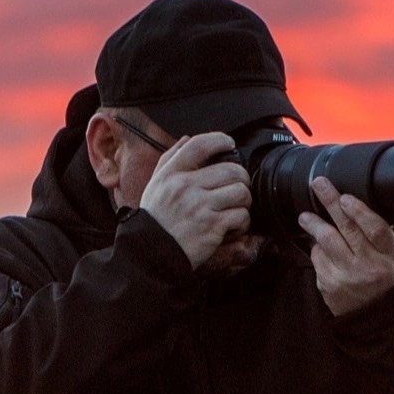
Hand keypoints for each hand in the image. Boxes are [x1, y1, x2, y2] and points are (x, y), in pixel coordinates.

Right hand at [139, 133, 252, 268]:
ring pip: (241, 192)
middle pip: (231, 169)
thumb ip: (169, 160)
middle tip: (236, 188)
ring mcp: (200, 206)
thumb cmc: (155, 219)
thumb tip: (187, 139)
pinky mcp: (212, 227)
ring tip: (234, 209)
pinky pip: (241, 216)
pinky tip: (231, 227)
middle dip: (241, 179)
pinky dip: (242, 223)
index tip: (229, 144)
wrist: (150, 254)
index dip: (220, 139)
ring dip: (243, 202)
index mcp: (171, 174)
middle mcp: (186, 186)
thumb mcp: (155, 185)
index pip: (199, 145)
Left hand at [298, 176, 393, 316]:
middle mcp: (369, 266)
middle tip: (319, 185)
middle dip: (331, 203)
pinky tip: (316, 243)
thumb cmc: (387, 277)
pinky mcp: (329, 284)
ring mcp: (347, 276)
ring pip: (327, 242)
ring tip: (305, 215)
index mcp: (390, 255)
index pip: (376, 230)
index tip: (345, 197)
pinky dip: (316, 247)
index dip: (360, 212)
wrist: (375, 314)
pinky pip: (318, 258)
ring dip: (314, 224)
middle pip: (347, 230)